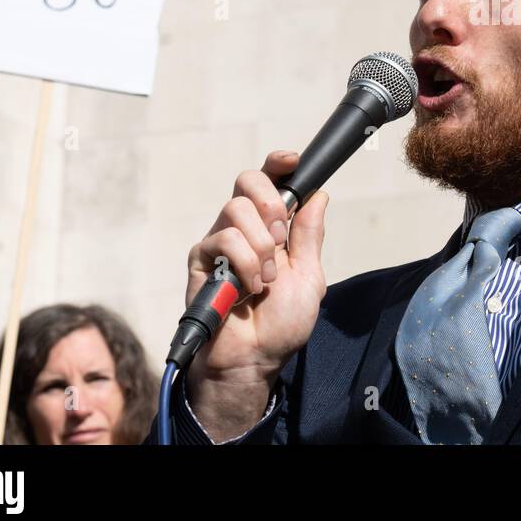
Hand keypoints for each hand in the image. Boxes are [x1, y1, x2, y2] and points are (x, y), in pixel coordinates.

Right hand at [184, 150, 328, 439]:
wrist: (254, 359)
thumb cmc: (282, 323)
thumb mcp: (309, 276)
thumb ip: (310, 235)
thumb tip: (319, 194)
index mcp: (273, 227)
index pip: (271, 181)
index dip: (278, 164)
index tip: (292, 161)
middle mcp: (245, 227)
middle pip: (248, 181)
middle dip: (271, 203)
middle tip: (280, 237)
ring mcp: (220, 241)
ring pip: (236, 209)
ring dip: (261, 246)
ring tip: (266, 279)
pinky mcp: (201, 259)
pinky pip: (223, 239)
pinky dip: (245, 264)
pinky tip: (248, 289)